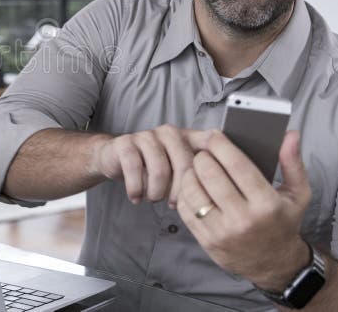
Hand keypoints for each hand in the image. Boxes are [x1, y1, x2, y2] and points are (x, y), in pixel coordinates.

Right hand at [94, 124, 212, 206]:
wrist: (116, 157)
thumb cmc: (152, 166)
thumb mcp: (176, 167)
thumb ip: (197, 172)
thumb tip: (221, 192)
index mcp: (187, 137)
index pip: (209, 145)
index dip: (211, 167)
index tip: (206, 192)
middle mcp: (169, 132)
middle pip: (184, 165)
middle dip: (179, 191)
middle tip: (172, 204)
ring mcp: (146, 136)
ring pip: (159, 170)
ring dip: (156, 192)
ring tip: (152, 198)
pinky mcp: (126, 143)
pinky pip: (134, 169)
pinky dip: (136, 188)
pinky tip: (136, 196)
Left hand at [177, 130, 311, 289]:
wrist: (274, 264)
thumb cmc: (283, 222)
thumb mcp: (298, 194)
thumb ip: (292, 162)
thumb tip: (290, 134)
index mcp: (266, 204)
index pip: (236, 165)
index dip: (221, 145)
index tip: (215, 135)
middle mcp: (243, 219)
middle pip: (209, 174)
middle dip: (203, 157)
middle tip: (205, 153)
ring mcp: (222, 232)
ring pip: (192, 190)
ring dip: (190, 173)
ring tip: (197, 168)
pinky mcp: (206, 240)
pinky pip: (185, 209)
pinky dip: (185, 193)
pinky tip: (194, 187)